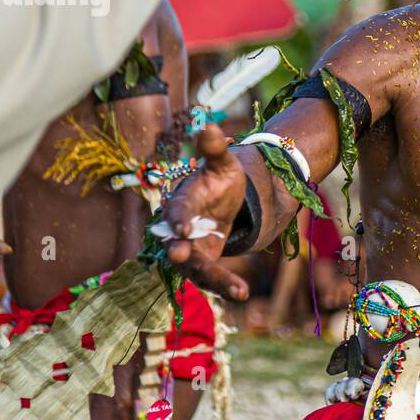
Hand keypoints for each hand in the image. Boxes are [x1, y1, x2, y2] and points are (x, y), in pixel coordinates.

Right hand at [161, 124, 249, 300]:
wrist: (226, 200)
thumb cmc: (220, 180)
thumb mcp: (223, 163)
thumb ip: (214, 149)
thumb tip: (208, 125)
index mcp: (183, 202)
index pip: (177, 211)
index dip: (178, 219)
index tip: (182, 229)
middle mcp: (181, 230)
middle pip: (178, 245)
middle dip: (180, 252)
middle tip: (181, 256)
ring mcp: (191, 250)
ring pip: (197, 269)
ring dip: (214, 280)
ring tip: (238, 290)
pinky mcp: (204, 264)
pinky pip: (212, 278)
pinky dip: (225, 286)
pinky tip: (242, 294)